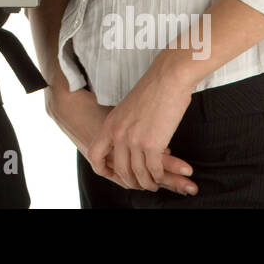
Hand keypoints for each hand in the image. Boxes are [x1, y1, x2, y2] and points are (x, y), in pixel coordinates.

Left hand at [87, 63, 194, 192]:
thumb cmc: (153, 90)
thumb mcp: (128, 108)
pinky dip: (158, 176)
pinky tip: (161, 176)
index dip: (102, 169)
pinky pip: (153, 170)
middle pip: (119, 169)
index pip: (95, 154)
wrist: (168, 78)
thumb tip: (128, 140)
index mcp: (110, 124)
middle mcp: (118, 134)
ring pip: (138, 173)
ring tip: (153, 184)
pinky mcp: (153, 144)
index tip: (112, 175)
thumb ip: (124, 125)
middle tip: (140, 183)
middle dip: (130, 181)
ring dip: (147, 182)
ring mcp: (134, 140)